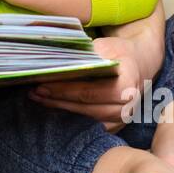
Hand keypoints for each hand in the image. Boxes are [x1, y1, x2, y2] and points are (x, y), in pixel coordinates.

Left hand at [26, 34, 148, 131]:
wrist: (140, 63)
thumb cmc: (120, 53)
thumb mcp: (106, 46)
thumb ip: (84, 55)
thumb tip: (54, 59)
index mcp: (127, 86)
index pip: (89, 92)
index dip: (63, 90)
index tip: (41, 85)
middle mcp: (127, 107)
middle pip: (85, 108)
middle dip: (56, 100)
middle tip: (33, 92)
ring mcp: (122, 120)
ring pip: (85, 119)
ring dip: (60, 109)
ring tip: (38, 99)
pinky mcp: (114, 126)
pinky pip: (89, 125)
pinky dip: (70, 117)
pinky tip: (53, 107)